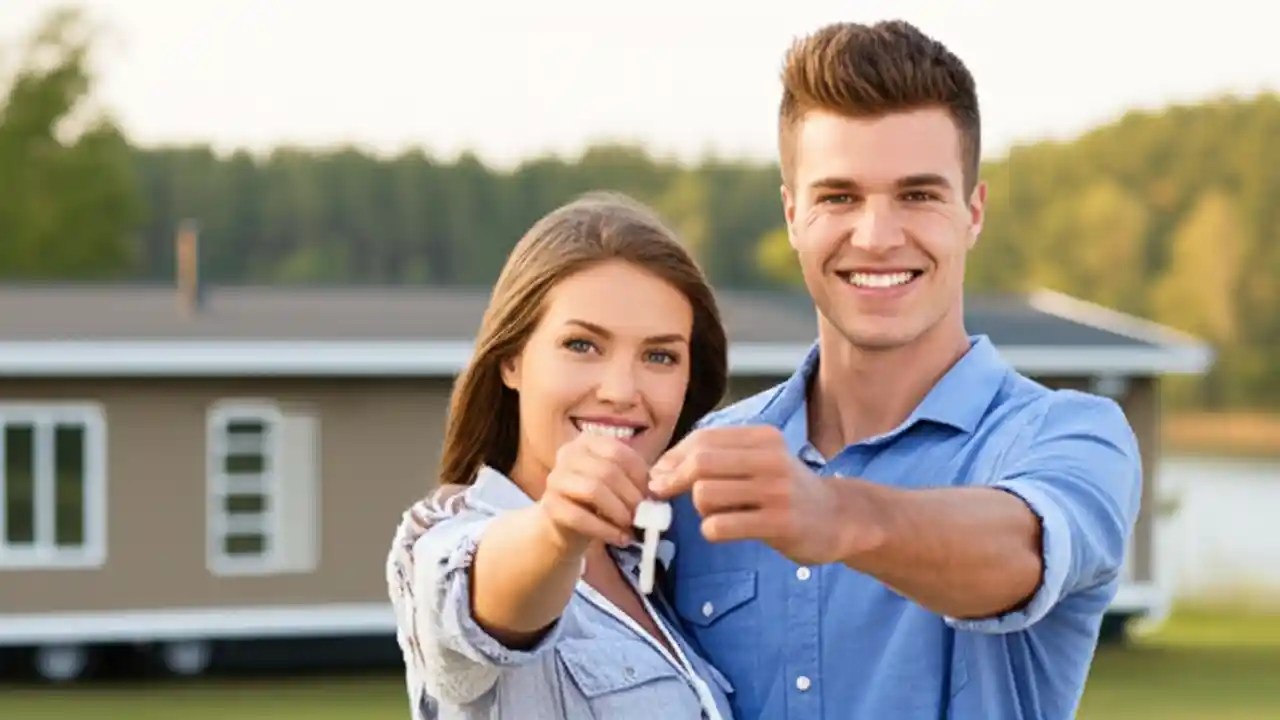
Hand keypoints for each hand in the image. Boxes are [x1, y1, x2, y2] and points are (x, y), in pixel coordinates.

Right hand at [536, 433, 650, 555]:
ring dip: (618, 511)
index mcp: (588, 442)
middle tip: (644, 515)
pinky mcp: (550, 506)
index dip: (639, 475)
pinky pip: (580, 518)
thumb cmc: (598, 499)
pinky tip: (621, 539)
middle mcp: (568, 454)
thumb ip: (635, 480)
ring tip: (631, 526)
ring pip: (592, 490)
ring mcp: (556, 478)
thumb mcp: (618, 483)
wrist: (565, 524)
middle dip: (631, 496)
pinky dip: (605, 530)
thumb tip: (655, 491)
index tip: (651, 495)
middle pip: (607, 471)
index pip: (618, 452)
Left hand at [648, 425, 856, 565]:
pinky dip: (711, 530)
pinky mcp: (778, 523)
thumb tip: (661, 470)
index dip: (672, 457)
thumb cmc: (787, 490)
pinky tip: (727, 529)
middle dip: (673, 480)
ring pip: (704, 495)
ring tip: (718, 513)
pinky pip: (720, 527)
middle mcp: (771, 459)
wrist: (838, 517)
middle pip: (700, 463)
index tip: (660, 475)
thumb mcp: (760, 460)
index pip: (703, 439)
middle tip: (666, 495)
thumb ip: (718, 459)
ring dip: (699, 509)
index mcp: (764, 437)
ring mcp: (776, 491)